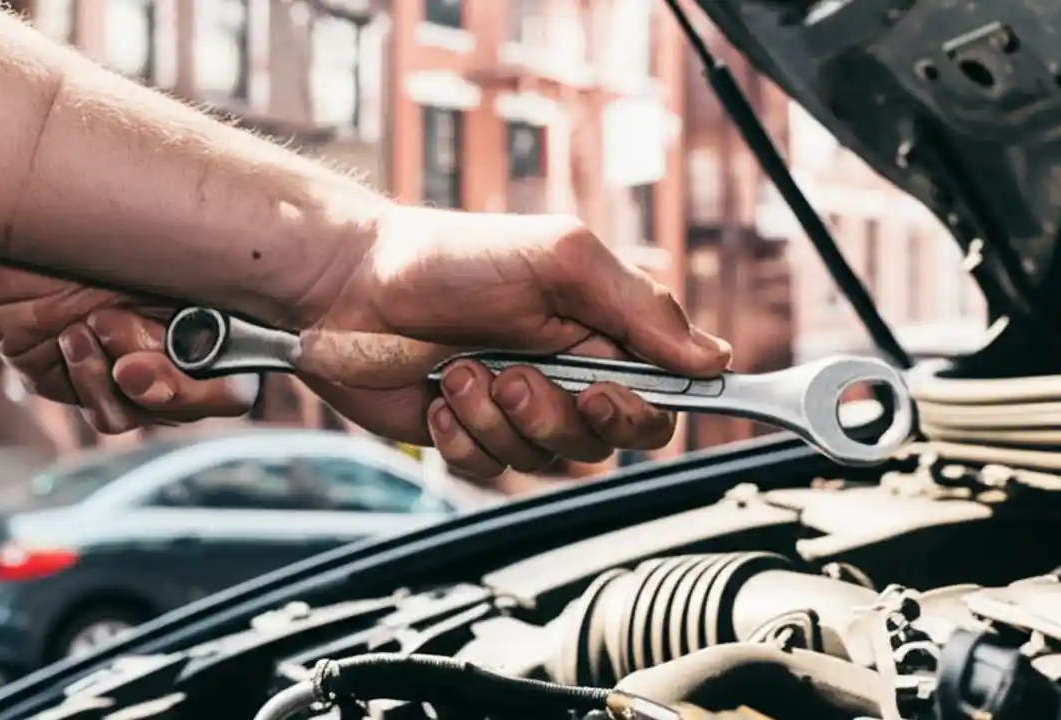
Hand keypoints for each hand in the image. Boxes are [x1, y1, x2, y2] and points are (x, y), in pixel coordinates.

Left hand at [0, 206, 730, 479]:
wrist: (348, 286)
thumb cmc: (448, 257)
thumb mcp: (559, 259)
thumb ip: (639, 308)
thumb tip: (712, 358)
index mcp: (599, 332)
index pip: (659, 398)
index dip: (644, 410)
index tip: (606, 394)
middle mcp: (565, 377)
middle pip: (607, 443)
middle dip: (558, 415)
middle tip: (517, 374)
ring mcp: (516, 412)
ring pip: (547, 462)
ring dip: (500, 420)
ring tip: (462, 370)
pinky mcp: (469, 440)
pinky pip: (492, 473)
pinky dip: (463, 439)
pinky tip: (439, 400)